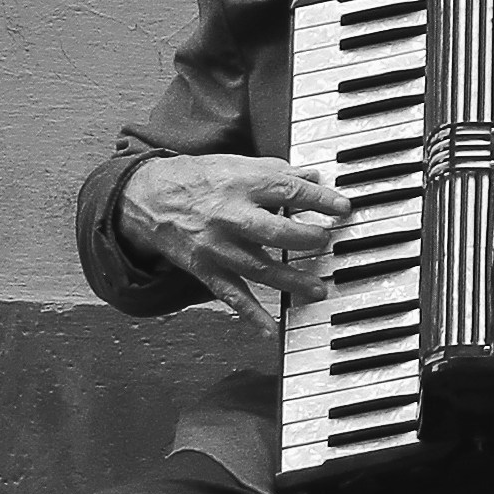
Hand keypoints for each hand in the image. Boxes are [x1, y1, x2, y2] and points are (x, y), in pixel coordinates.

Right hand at [121, 154, 353, 332]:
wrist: (149, 196)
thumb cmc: (199, 178)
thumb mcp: (238, 163)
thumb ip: (277, 171)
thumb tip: (315, 176)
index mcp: (241, 184)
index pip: (288, 190)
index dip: (320, 199)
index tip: (344, 208)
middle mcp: (229, 216)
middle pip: (275, 233)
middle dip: (306, 240)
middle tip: (327, 243)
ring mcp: (217, 246)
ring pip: (259, 268)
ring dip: (291, 282)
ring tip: (318, 290)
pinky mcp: (205, 269)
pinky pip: (231, 295)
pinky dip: (251, 314)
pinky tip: (269, 329)